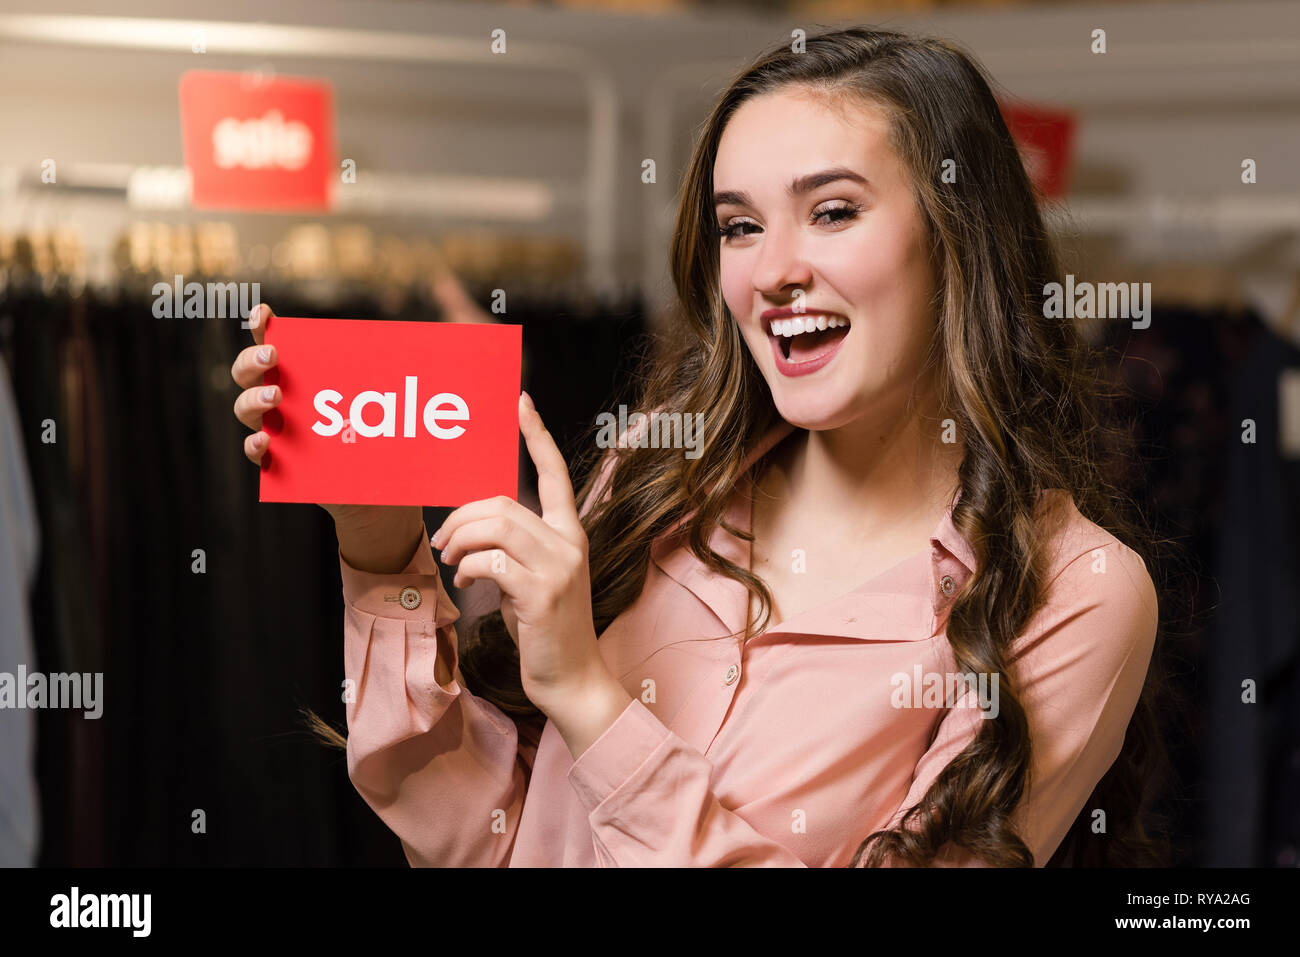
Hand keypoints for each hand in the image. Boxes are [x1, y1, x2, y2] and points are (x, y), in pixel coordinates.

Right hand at [230, 301, 414, 534]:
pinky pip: (255, 453)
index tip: (264, 313)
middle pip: (247, 371)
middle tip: (274, 359)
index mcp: (303, 376)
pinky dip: (255, 446)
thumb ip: (389, 377)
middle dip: (253, 360)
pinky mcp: (278, 462)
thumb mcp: (387, 405)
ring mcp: (275, 430)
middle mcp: (281, 399)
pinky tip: (267, 442)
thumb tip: (421, 345)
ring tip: (275, 397)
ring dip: (254, 399)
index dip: (262, 325)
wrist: (378, 494)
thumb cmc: (381, 439)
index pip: (273, 343)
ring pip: (245, 409)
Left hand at [430, 392, 603, 711]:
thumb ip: (514, 548)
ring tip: (451, 561)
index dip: (537, 435)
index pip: (555, 473)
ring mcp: (559, 567)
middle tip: (443, 541)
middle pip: (504, 503)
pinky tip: (466, 583)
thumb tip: (473, 528)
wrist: (571, 679)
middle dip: (462, 517)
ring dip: (460, 540)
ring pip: (495, 526)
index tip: (520, 402)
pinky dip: (468, 568)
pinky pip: (490, 562)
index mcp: (570, 533)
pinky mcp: (542, 593)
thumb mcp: (532, 578)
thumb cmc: (546, 629)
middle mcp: (569, 543)